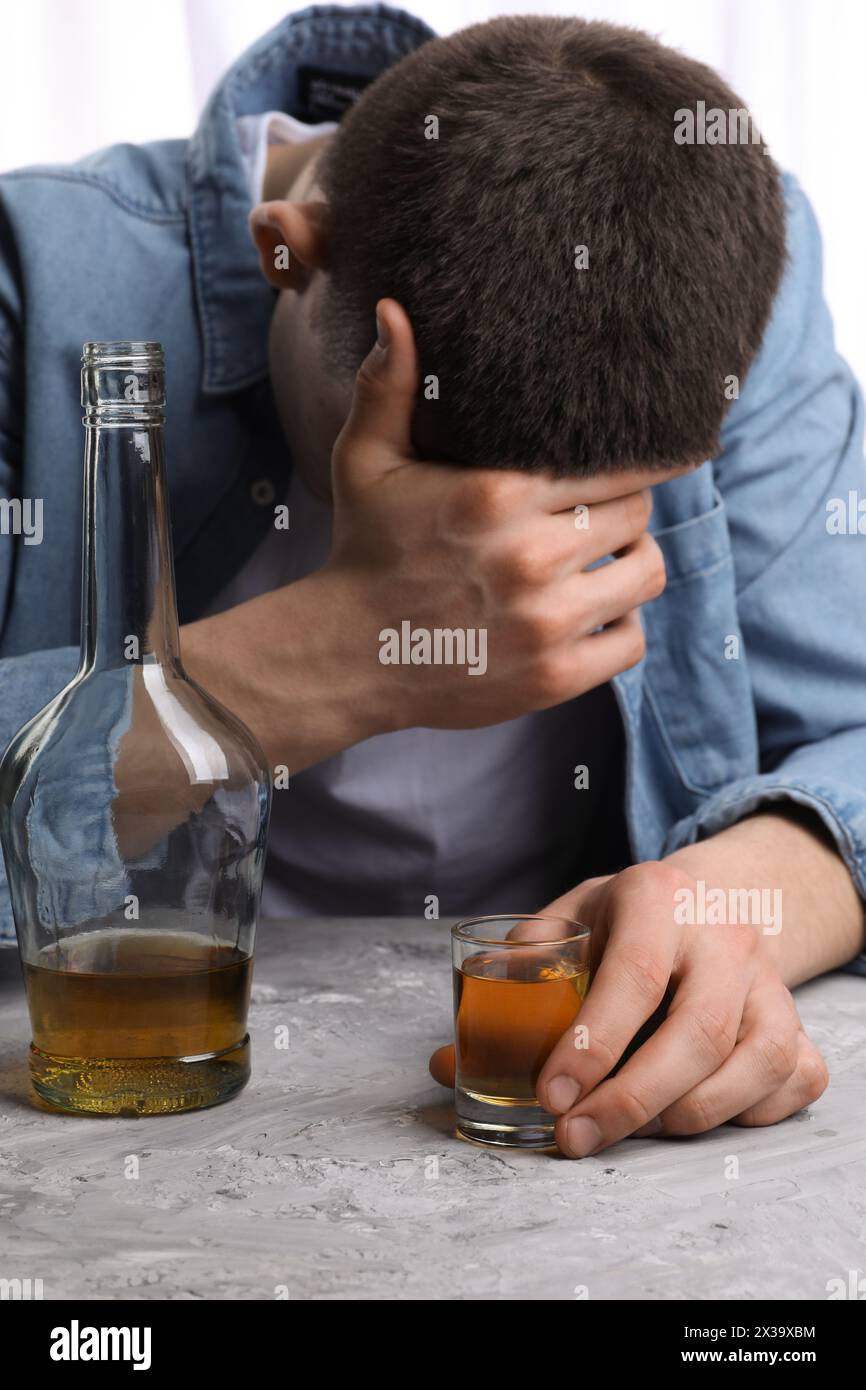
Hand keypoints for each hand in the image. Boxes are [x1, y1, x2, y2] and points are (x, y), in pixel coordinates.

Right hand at [183, 296, 675, 772]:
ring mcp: (546, 622)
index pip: (617, 464)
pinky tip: (597, 612)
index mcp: (497, 493)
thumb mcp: (366, 462)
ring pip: (646, 573)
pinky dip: (624, 625)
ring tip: (609, 558)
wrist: (346, 655)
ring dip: (634, 563)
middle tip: (602, 512)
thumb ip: (389, 385)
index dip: (636, 461)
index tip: (647, 458)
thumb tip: (392, 309)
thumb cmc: (365, 550)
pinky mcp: (554, 677)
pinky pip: (633, 641)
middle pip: (637, 513)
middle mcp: (531, 556)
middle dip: (624, 509)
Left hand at [431, 861, 828, 1156]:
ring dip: (684, 1115)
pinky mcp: (797, 1022)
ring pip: (752, 1065)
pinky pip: (792, 1081)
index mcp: (657, 898)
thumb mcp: (566, 921)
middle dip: (630, 1101)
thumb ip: (512, 980)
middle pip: (696, 1033)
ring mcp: (771, 980)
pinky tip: (693, 1111)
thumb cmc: (623, 922)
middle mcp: (725, 935)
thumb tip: (445, 1061)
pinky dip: (747, 1113)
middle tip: (575, 1137)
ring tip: (626, 1127)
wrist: (708, 900)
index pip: (631, 976)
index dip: (592, 1044)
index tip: (551, 1096)